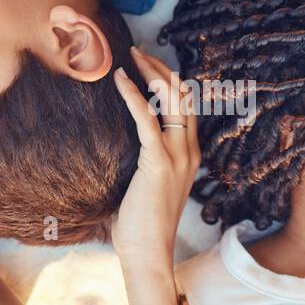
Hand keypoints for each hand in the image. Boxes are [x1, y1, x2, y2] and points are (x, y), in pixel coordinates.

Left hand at [108, 46, 200, 265]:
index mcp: (189, 155)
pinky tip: (120, 79)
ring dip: (152, 73)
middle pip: (184, 95)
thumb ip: (143, 163)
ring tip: (132, 57)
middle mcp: (189, 151)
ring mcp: (177, 156)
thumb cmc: (140, 225)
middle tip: (138, 52)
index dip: (171, 81)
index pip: (188, 107)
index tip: (148, 65)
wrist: (148, 253)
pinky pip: (148, 118)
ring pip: (173, 99)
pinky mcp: (158, 162)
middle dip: (162, 68)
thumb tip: (115, 147)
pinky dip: (134, 94)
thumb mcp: (146, 186)